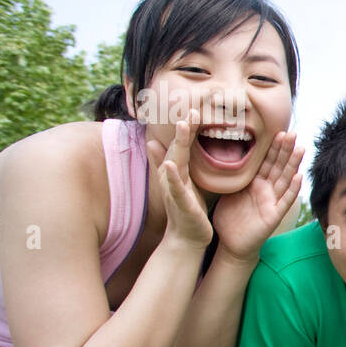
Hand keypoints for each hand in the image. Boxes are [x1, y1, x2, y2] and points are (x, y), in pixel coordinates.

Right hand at [147, 111, 212, 249]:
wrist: (187, 238)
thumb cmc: (186, 210)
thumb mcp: (179, 182)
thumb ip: (168, 163)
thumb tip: (152, 143)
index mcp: (177, 172)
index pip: (181, 146)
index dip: (186, 128)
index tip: (193, 108)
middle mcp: (173, 177)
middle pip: (178, 149)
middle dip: (183, 129)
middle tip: (191, 109)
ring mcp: (175, 189)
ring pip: (176, 163)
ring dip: (178, 144)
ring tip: (182, 125)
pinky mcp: (180, 204)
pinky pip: (176, 188)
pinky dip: (172, 176)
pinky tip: (171, 165)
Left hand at [212, 131, 303, 263]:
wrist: (230, 244)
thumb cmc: (229, 218)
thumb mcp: (227, 191)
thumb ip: (231, 175)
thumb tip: (221, 153)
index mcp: (255, 183)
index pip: (266, 161)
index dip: (273, 147)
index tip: (278, 130)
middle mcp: (267, 190)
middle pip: (278, 166)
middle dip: (285, 150)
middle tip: (293, 132)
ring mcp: (272, 202)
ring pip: (284, 180)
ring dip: (293, 165)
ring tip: (301, 149)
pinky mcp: (273, 216)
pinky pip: (284, 201)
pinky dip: (292, 189)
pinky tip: (299, 177)